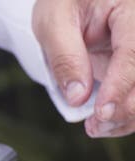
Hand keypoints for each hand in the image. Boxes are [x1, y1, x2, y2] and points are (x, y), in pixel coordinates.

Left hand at [33, 0, 134, 137]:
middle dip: (126, 107)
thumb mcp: (54, 22)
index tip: (102, 112)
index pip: (133, 52)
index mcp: (132, 10)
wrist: (73, 1)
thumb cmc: (65, 3)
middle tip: (95, 126)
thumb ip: (65, 58)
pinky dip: (127, 113)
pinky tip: (106, 124)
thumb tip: (78, 97)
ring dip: (129, 115)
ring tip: (97, 128)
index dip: (119, 85)